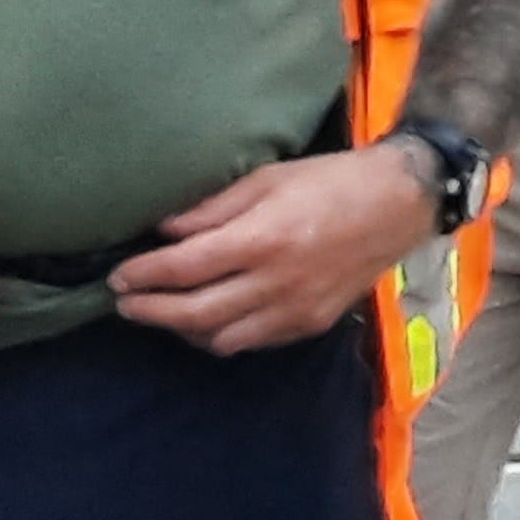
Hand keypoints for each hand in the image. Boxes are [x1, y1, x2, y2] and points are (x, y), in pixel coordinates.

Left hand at [113, 145, 436, 354]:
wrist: (401, 204)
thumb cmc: (331, 180)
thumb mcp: (269, 178)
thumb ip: (214, 208)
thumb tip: (166, 232)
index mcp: (262, 238)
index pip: (184, 267)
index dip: (144, 275)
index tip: (119, 276)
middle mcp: (276, 281)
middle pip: (193, 312)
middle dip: (150, 311)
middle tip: (125, 304)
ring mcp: (295, 308)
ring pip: (220, 338)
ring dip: (183, 329)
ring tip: (165, 313)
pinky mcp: (311, 323)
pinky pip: (253, 342)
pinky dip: (223, 335)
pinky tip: (212, 320)